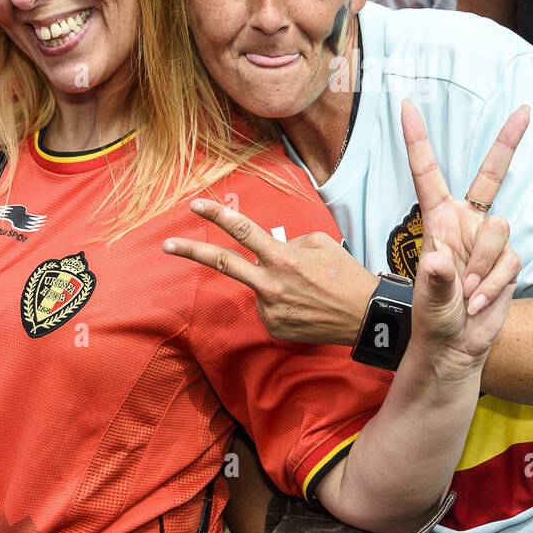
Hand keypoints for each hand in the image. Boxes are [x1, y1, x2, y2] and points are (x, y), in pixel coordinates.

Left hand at [163, 202, 377, 346]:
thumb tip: (272, 247)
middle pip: (223, 263)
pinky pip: (269, 308)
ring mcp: (270, 309)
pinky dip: (281, 303)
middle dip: (192, 251)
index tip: (196, 205)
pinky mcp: (274, 328)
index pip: (243, 231)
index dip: (218, 215)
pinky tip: (304, 306)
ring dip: (270, 284)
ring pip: (257, 287)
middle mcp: (270, 284)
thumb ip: (289, 242)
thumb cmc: (346, 276)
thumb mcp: (321, 244)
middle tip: (167, 244)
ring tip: (305, 291)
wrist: (365, 317)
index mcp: (283, 257)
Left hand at [399, 99, 527, 309]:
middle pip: (492, 175)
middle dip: (508, 142)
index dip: (417, 139)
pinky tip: (480, 300)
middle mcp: (465, 222)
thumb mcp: (428, 299)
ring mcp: (488, 241)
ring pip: (500, 228)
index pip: (427, 173)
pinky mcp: (509, 261)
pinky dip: (495, 283)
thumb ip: (435, 279)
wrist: (456, 345)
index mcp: (437, 220)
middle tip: (524, 111)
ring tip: (468, 289)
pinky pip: (511, 260)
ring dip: (484, 263)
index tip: (406, 106)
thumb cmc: (433, 316)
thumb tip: (439, 262)